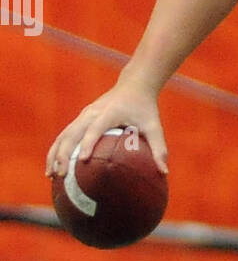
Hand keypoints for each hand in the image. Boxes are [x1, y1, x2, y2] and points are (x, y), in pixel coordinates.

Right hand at [46, 80, 167, 178]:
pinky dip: (58, 150)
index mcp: (109, 113)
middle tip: (61, 175)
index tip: (83, 160)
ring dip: (55, 154)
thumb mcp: (154, 126)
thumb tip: (164, 173)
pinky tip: (54, 167)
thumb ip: (159, 149)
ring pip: (64, 135)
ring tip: (51, 175)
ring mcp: (84, 115)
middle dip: (64, 154)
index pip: (95, 129)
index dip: (89, 144)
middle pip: (72, 133)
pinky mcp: (81, 118)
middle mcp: (92, 113)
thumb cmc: (145, 108)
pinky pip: (65, 135)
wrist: (133, 85)